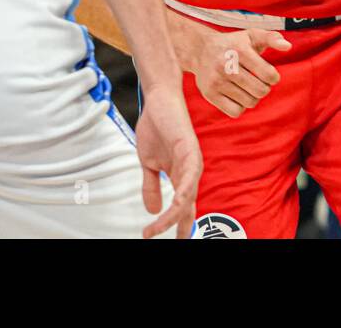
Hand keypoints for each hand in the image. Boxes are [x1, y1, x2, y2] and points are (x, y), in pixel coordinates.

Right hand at [133, 86, 202, 237]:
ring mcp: (192, 161)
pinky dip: (184, 191)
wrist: (158, 99)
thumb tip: (151, 210)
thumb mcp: (148, 162)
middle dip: (176, 227)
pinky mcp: (190, 149)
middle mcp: (190, 172)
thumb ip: (151, 185)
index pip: (182, 208)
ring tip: (158, 228)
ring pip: (186, 196)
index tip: (164, 241)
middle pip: (186, 208)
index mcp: (181, 176)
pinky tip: (178, 202)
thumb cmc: (156, 126)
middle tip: (163, 240)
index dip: (175, 226)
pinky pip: (190, 175)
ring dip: (172, 215)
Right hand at [171, 15, 290, 117]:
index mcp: (239, 50)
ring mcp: (216, 81)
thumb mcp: (252, 35)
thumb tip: (288, 46)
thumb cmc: (233, 44)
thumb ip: (272, 37)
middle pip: (260, 91)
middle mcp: (225, 65)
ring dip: (253, 97)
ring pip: (249, 103)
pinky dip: (240, 107)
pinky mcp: (209, 94)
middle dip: (264, 88)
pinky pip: (235, 112)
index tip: (268, 75)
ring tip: (247, 87)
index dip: (273, 77)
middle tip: (258, 82)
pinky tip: (237, 95)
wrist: (200, 50)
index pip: (268, 74)